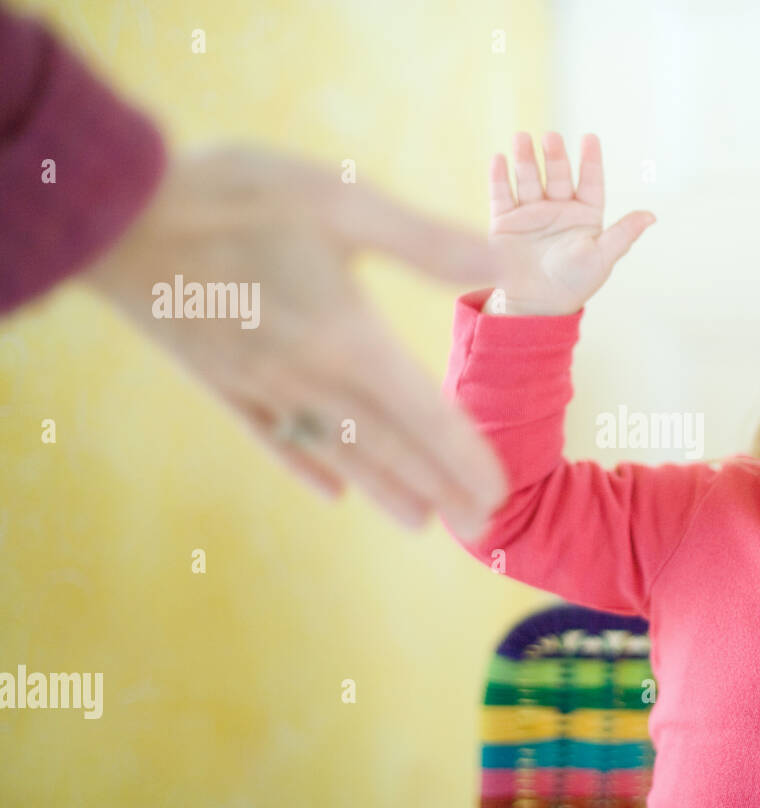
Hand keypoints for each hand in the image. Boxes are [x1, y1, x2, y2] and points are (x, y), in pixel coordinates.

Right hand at [82, 146, 507, 537]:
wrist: (116, 212)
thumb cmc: (236, 196)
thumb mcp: (343, 201)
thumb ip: (428, 243)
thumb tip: (511, 262)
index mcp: (347, 338)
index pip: (424, 415)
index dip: (465, 456)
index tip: (499, 493)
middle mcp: (309, 378)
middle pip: (388, 447)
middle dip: (439, 488)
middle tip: (480, 527)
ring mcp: (261, 387)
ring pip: (337, 452)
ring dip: (385, 489)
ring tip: (423, 523)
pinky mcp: (220, 383)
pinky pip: (274, 438)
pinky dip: (307, 468)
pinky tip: (330, 494)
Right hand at [488, 132, 654, 315]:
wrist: (536, 305)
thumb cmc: (574, 283)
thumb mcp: (602, 258)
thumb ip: (623, 234)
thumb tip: (652, 215)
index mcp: (585, 215)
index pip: (590, 181)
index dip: (591, 160)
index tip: (590, 138)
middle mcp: (559, 209)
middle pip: (558, 174)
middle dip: (554, 156)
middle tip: (550, 138)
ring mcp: (531, 213)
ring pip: (529, 179)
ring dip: (525, 159)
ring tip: (521, 138)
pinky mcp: (506, 222)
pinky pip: (502, 195)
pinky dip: (500, 177)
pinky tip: (499, 159)